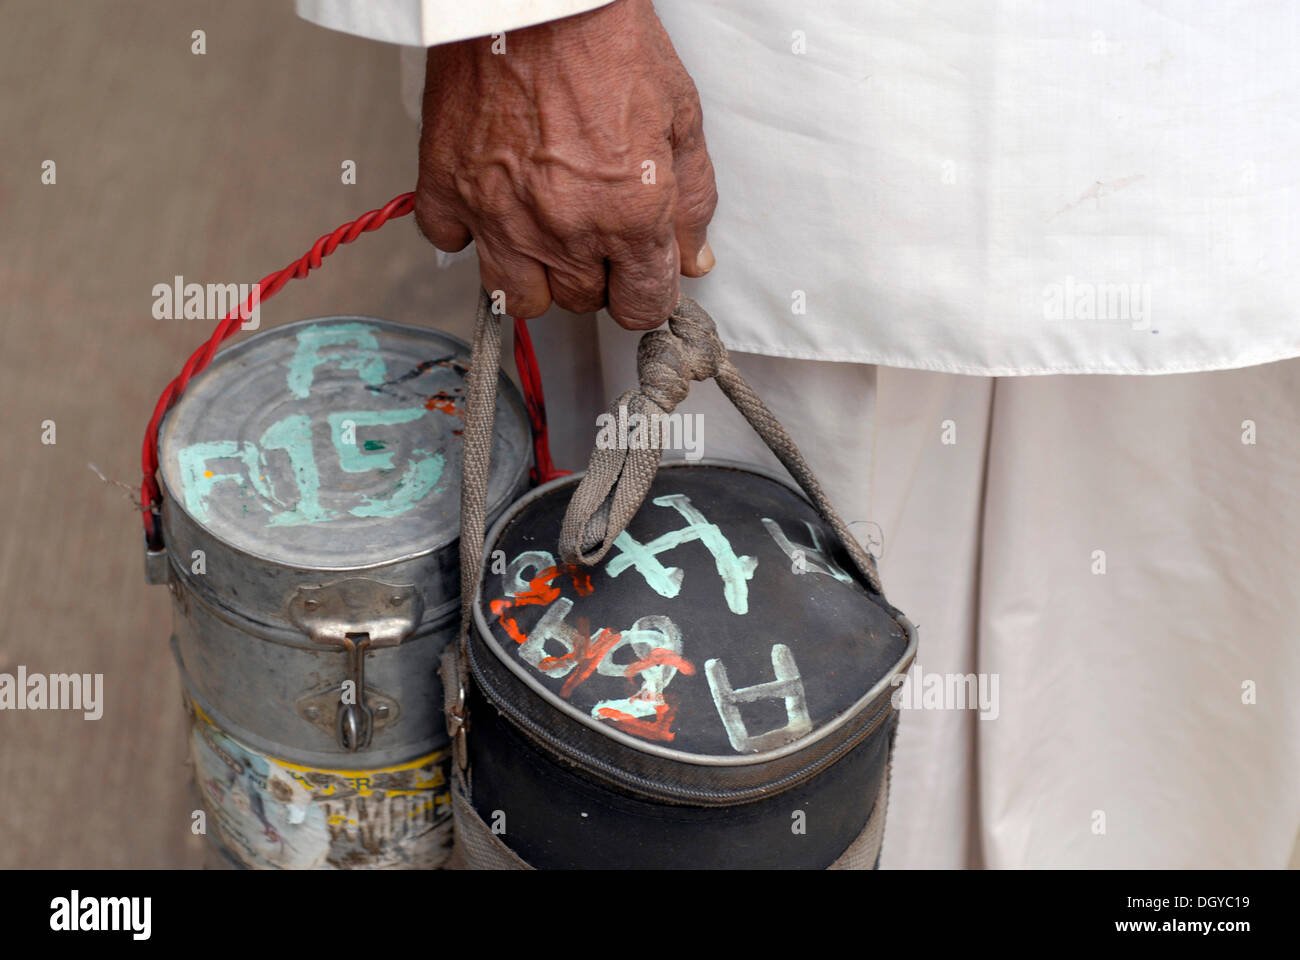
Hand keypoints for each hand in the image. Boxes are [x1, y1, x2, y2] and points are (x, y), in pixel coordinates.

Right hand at [414, 0, 716, 328]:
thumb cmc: (603, 37)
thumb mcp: (680, 115)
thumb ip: (691, 200)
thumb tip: (692, 256)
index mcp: (628, 213)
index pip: (643, 306)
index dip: (648, 294)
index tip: (642, 279)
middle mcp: (563, 226)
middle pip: (583, 301)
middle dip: (597, 275)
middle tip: (598, 231)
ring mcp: (499, 214)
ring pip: (518, 296)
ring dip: (537, 275)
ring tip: (546, 233)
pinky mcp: (446, 187)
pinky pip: (453, 244)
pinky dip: (471, 231)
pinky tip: (495, 201)